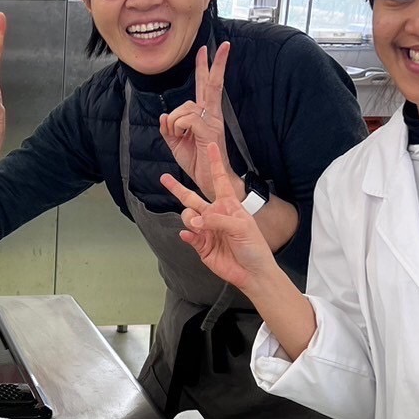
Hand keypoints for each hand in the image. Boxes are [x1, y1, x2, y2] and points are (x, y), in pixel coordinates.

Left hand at [158, 42, 241, 202]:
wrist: (209, 179)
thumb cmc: (196, 161)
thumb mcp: (175, 143)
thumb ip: (168, 128)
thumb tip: (164, 115)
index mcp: (203, 115)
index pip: (204, 87)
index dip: (204, 68)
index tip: (206, 50)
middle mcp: (210, 115)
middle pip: (211, 84)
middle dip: (213, 64)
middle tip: (223, 45)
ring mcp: (212, 122)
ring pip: (185, 107)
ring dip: (174, 122)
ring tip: (179, 136)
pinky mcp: (208, 131)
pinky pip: (186, 119)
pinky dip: (177, 128)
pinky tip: (182, 137)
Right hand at [161, 143, 277, 291]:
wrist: (252, 272)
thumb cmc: (254, 246)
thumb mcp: (241, 227)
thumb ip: (216, 221)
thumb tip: (194, 222)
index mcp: (228, 205)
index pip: (219, 180)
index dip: (214, 163)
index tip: (210, 146)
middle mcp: (215, 215)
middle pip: (192, 198)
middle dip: (177, 188)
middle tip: (164, 178)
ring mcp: (206, 230)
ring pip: (188, 217)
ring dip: (189, 219)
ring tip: (198, 227)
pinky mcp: (201, 246)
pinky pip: (188, 236)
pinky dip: (187, 235)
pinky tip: (190, 236)